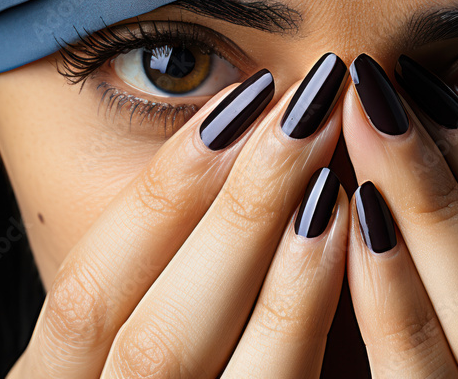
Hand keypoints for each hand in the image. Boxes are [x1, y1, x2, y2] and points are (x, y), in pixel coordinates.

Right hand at [8, 57, 348, 377]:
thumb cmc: (174, 368)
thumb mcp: (134, 337)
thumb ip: (160, 279)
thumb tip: (231, 144)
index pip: (87, 297)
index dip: (159, 196)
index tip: (234, 105)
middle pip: (161, 337)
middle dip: (237, 213)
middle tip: (307, 109)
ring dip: (293, 279)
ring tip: (341, 177)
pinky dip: (331, 336)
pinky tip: (371, 264)